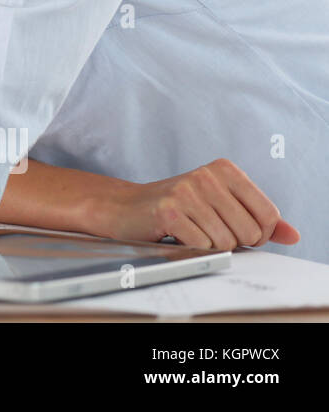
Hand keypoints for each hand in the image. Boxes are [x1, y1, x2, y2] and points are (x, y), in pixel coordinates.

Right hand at [102, 158, 299, 249]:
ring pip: (226, 242)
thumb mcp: (221, 206)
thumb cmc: (176, 208)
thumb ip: (259, 219)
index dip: (257, 234)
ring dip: (210, 247)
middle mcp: (207, 175)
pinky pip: (202, 246)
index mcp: (225, 169)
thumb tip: (293, 235)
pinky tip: (177, 235)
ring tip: (191, 232)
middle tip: (208, 232)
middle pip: (249, 232)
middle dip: (233, 242)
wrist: (125, 207)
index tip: (235, 230)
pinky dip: (192, 249)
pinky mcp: (168, 210)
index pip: (269, 215)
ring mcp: (186, 191)